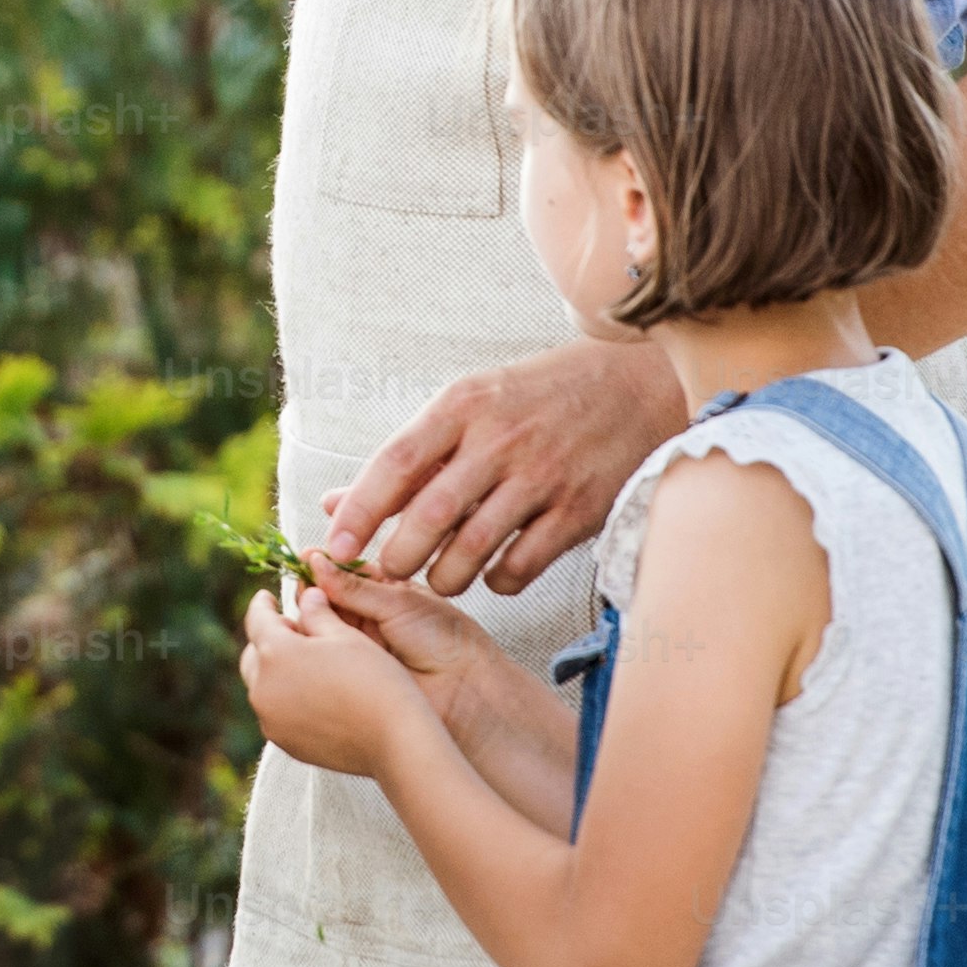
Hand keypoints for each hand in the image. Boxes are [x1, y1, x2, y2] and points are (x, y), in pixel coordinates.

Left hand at [238, 582, 430, 778]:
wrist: (394, 739)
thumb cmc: (374, 679)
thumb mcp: (346, 636)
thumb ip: (317, 613)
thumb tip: (306, 597)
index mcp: (275, 653)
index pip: (257, 619)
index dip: (262, 604)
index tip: (267, 597)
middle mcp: (263, 688)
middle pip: (254, 655)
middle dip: (268, 640)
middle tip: (294, 631)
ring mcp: (271, 720)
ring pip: (262, 686)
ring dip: (276, 672)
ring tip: (306, 665)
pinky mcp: (284, 742)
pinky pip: (275, 713)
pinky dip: (285, 699)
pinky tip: (313, 695)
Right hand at [307, 565, 509, 717]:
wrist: (463, 690)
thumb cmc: (446, 641)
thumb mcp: (398, 602)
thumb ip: (355, 586)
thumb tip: (317, 561)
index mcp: (385, 591)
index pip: (344, 571)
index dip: (324, 564)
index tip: (305, 558)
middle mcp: (368, 616)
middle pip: (325, 597)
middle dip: (312, 590)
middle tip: (306, 587)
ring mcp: (358, 644)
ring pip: (320, 624)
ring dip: (310, 616)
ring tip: (312, 613)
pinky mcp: (351, 671)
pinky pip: (323, 653)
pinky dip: (313, 644)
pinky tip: (312, 638)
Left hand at [326, 337, 688, 597]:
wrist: (633, 385)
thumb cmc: (534, 398)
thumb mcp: (469, 403)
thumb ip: (408, 456)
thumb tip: (333, 502)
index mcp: (463, 405)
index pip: (396, 463)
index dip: (358, 511)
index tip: (334, 546)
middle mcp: (500, 439)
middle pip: (430, 515)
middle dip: (397, 556)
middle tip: (390, 570)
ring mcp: (542, 476)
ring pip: (472, 550)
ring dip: (443, 577)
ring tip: (439, 577)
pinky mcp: (578, 510)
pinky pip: (520, 566)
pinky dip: (497, 581)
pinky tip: (493, 572)